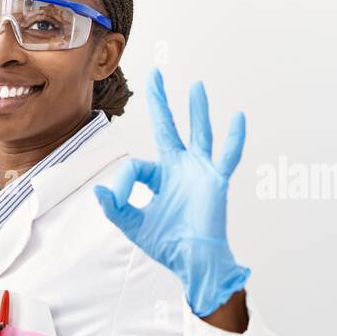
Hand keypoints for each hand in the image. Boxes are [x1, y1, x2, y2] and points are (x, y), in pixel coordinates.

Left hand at [94, 69, 250, 317]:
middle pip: (168, 127)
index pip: (137, 166)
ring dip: (198, 110)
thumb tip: (98, 191)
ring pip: (199, 133)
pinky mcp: (215, 181)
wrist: (193, 261)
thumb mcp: (133, 225)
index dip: (124, 183)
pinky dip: (234, 137)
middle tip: (156, 75)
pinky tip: (238, 117)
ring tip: (196, 86)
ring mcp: (200, 172)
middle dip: (161, 102)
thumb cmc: (167, 244)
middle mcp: (181, 169)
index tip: (117, 200)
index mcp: (161, 178)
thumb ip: (115, 208)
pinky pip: (227, 156)